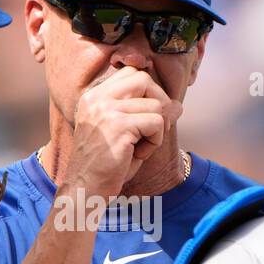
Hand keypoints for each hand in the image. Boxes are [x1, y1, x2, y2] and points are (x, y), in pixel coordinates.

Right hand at [64, 66, 181, 199]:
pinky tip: (139, 154)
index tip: (147, 116)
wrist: (85, 189)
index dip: (148, 92)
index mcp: (93, 97)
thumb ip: (145, 113)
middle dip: (159, 101)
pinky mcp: (118, 126)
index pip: (130, 74)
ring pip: (155, 104)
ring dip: (157, 128)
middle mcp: (97, 99)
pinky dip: (155, 141)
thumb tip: (178, 105)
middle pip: (143, 79)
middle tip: (155, 128)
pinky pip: (156, 122)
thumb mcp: (124, 133)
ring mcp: (106, 110)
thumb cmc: (105, 165)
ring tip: (141, 147)